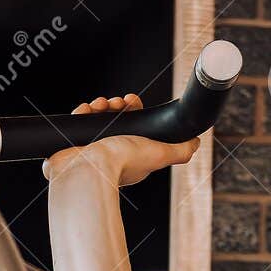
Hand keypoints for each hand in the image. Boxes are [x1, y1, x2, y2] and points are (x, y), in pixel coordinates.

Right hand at [42, 93, 199, 186]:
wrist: (89, 169)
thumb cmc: (122, 164)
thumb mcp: (160, 154)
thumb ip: (180, 150)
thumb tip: (195, 141)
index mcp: (132, 152)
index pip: (136, 124)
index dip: (134, 109)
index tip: (132, 101)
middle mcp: (113, 149)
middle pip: (116, 118)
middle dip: (116, 105)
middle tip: (116, 103)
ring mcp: (93, 147)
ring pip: (97, 117)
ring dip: (100, 105)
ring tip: (100, 105)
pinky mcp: (75, 144)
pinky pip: (79, 121)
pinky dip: (83, 112)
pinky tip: (86, 110)